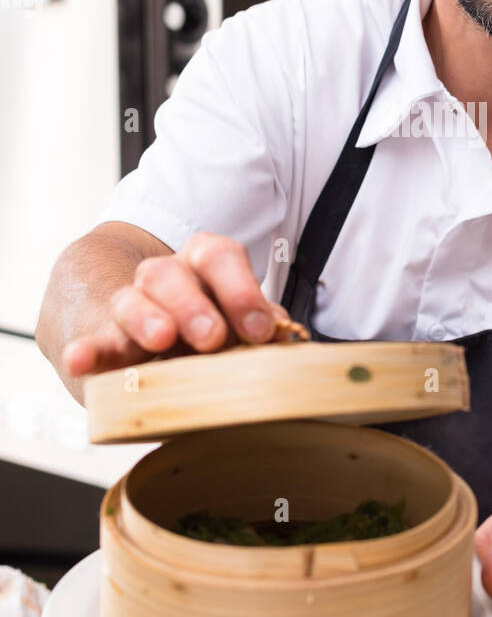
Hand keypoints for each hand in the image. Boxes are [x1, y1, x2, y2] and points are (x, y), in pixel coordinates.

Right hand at [62, 231, 307, 377]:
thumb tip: (287, 338)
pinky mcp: (98, 342)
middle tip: (212, 337)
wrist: (124, 325)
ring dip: (147, 318)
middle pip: (173, 273)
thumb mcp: (230, 323)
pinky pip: (90, 342)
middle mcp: (164, 281)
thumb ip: (255, 328)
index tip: (259, 329)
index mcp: (201, 269)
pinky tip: (79, 359)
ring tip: (161, 338)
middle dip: (195, 305)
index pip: (219, 256)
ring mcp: (128, 308)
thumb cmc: (196, 329)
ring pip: (132, 298)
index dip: (241, 289)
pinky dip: (85, 351)